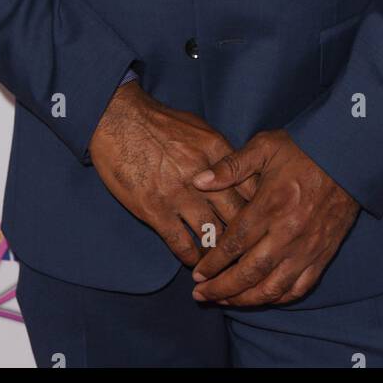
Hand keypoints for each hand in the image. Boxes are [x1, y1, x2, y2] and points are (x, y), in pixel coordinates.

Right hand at [88, 82, 257, 267]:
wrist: (118, 118)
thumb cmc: (159, 122)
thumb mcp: (199, 129)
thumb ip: (221, 155)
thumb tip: (240, 176)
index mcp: (217, 151)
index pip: (252, 187)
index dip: (261, 209)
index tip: (263, 224)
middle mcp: (204, 175)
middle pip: (237, 216)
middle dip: (246, 237)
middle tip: (251, 253)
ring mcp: (179, 194)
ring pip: (212, 235)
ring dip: (220, 253)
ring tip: (224, 263)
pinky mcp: (155, 209)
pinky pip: (181, 244)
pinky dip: (192, 257)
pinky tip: (196, 263)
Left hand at [189, 129, 359, 305]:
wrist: (348, 156)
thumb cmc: (303, 149)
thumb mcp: (264, 147)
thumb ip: (231, 166)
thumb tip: (198, 181)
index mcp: (270, 206)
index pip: (234, 244)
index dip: (213, 263)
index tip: (198, 274)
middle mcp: (287, 233)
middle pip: (249, 273)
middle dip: (221, 289)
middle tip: (201, 294)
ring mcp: (307, 248)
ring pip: (272, 288)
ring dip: (245, 300)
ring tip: (224, 302)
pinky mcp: (323, 255)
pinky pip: (299, 288)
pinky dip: (278, 298)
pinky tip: (262, 297)